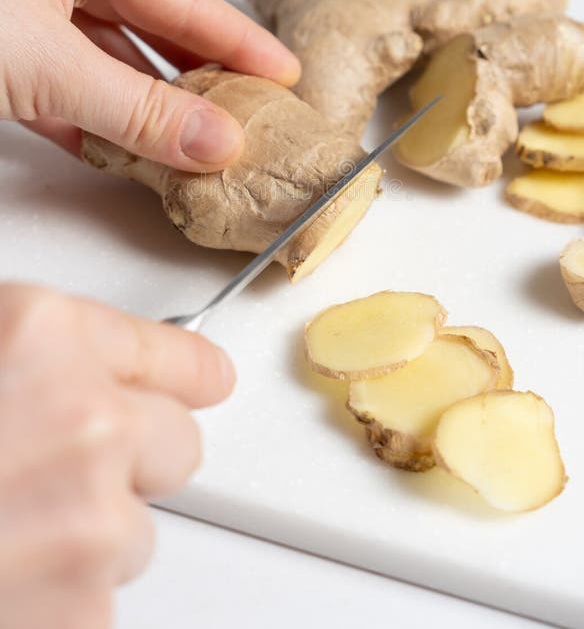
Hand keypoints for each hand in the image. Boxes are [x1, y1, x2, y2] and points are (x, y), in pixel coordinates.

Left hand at [0, 0, 299, 169]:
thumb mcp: (46, 65)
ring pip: (101, 54)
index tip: (280, 71)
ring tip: (194, 139)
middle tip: (247, 107)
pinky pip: (58, 80)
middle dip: (192, 73)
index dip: (236, 39)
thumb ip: (134, 108)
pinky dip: (88, 117)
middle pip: (146, 20)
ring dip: (140, 103)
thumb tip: (215, 139)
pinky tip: (122, 149)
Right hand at [0, 282, 234, 628]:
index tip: (207, 377)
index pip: (170, 349)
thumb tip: (79, 375)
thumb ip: (41, 362)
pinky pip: (98, 601)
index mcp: (45, 338)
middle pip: (178, 441)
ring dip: (85, 537)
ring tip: (6, 532)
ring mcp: (94, 520)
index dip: (185, 369)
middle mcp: (89, 421)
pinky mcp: (85, 612)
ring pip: (135, 531)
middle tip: (51, 475)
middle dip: (134, 459)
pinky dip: (60, 599)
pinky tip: (6, 574)